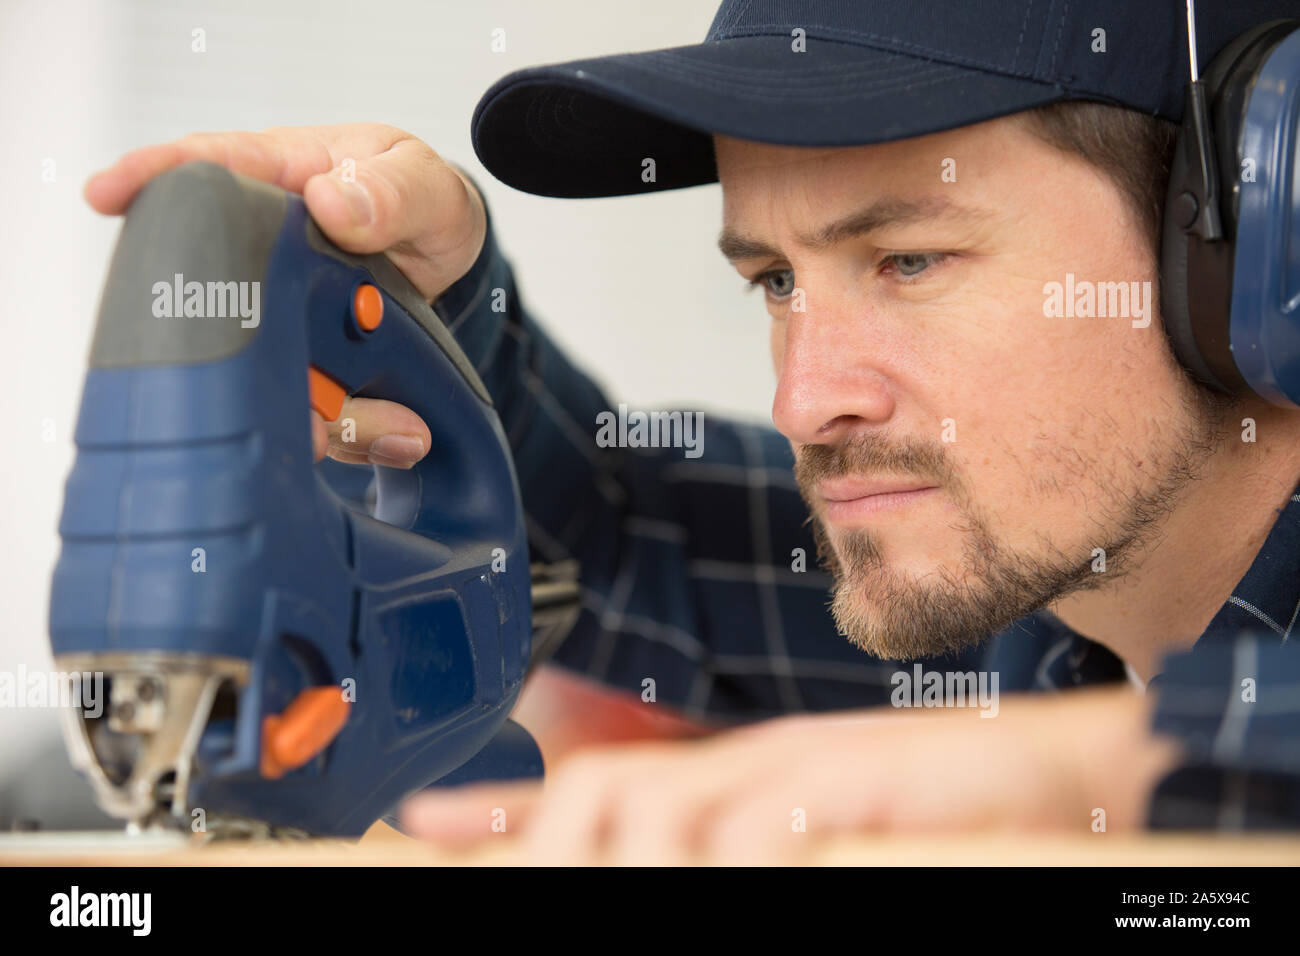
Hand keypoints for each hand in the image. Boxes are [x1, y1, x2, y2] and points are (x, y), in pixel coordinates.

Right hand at [83, 124, 463, 467]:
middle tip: (292, 396)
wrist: (454, 258)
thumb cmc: (424, 201)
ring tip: (390, 422)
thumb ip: (391, 192)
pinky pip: (318, 415)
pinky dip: (361, 431)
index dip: (150, 179)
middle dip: (246, 359)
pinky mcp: (310, 365)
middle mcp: (271, 254)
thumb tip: (330, 200)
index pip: (207, 168)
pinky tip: (405, 431)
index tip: (107, 196)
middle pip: (221, 305)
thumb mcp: (426, 184)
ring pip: (271, 377)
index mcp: (286, 183)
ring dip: (329, 414)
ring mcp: (286, 315)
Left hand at [400, 686, 1181, 864]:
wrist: (1048, 773)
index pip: (593, 787)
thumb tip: (651, 848)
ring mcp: (800, 773)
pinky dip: (728, 849)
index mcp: (728, 776)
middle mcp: (750, 766)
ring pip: (667, 809)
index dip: (501, 811)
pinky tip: (724, 863)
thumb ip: (712, 821)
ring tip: (617, 874)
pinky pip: (763, 823)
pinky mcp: (858, 785)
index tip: (422, 824)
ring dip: (631, 850)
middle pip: (609, 790)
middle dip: (546, 836)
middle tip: (501, 875)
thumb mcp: (793, 821)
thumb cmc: (919, 808)